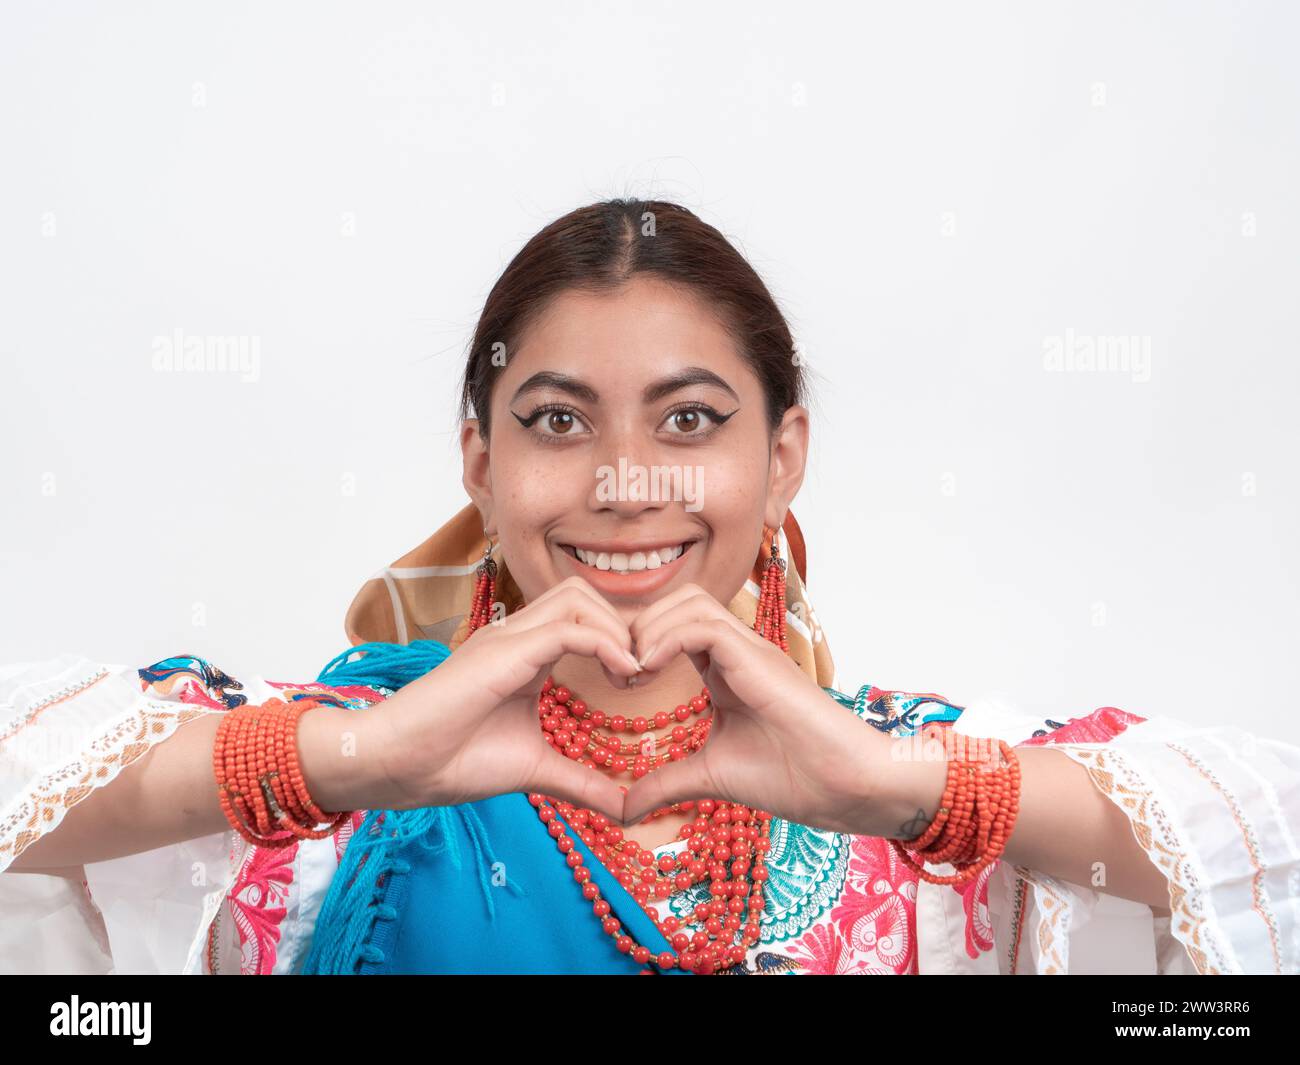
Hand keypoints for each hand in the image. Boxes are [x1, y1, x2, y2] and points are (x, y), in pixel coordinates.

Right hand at [373, 576, 640, 822]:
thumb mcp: (535, 770)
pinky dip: (605, 644)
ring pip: (577, 598)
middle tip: (640, 673)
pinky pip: (568, 628)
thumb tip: (624, 809)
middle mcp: (516, 635)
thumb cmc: (452, 762)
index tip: (641, 681)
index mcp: (523, 654)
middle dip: (622, 624)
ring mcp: (507, 637)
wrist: (396, 764)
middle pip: (582, 594)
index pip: (581, 616)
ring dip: (615, 629)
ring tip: (630, 674)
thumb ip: (580, 782)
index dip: (618, 638)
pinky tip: (623, 675)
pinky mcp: (504, 651)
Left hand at [622, 583, 892, 832]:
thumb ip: (668, 784)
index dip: (639, 642)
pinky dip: (667, 638)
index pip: (675, 624)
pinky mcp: (758, 658)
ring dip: (649, 628)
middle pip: (679, 600)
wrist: (849, 786)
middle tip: (620, 672)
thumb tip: (625, 811)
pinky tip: (649, 670)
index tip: (620, 681)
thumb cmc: (795, 777)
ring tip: (634, 672)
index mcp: (727, 669)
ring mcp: (751, 649)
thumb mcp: (712, 777)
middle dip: (638, 625)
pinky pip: (703, 624)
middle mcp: (739, 650)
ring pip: (690, 601)